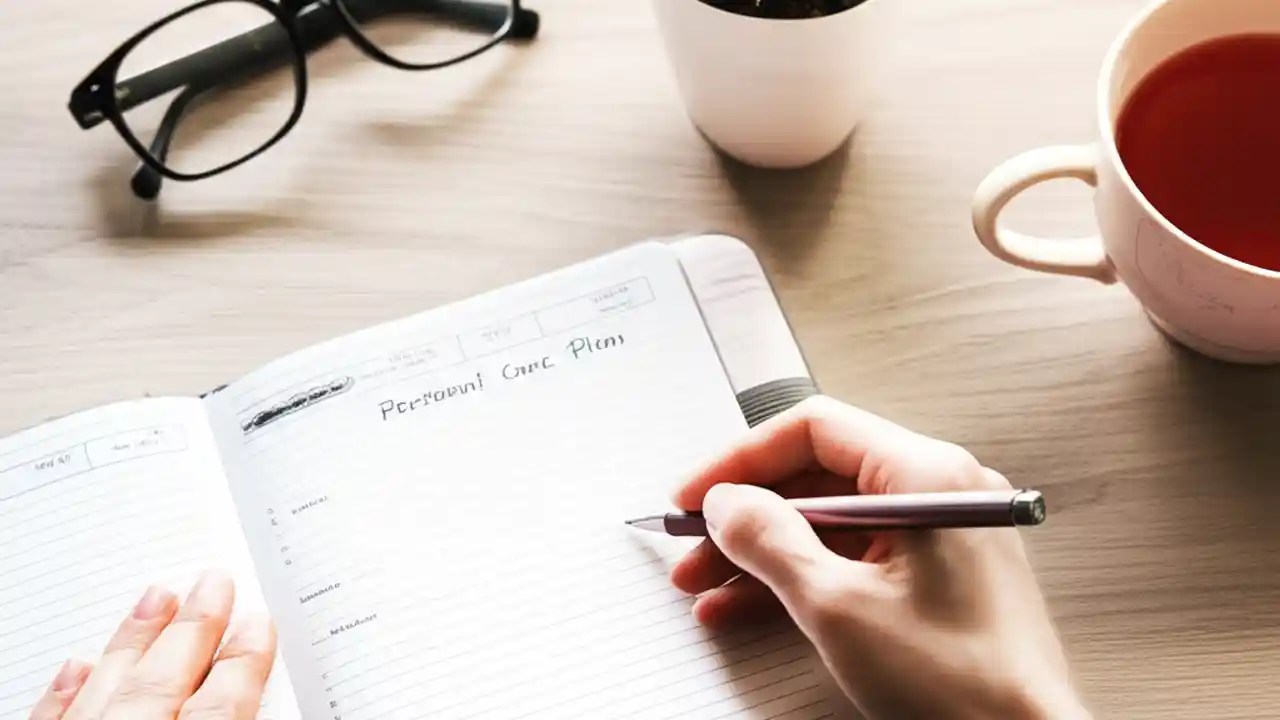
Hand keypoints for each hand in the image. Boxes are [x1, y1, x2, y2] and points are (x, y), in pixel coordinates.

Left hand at [29, 571, 276, 719]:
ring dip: (133, 642)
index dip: (243, 664)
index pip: (221, 709)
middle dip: (193, 629)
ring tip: (156, 596)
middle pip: (163, 684)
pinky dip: (63, 695)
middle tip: (214, 582)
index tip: (258, 624)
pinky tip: (78, 667)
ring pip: (107, 690)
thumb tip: (264, 702)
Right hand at [670, 396, 1090, 719]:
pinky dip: (798, 578)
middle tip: (692, 544)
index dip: (742, 460)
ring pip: (827, 522)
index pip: (814, 430)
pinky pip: (851, 558)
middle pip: (817, 476)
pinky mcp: (934, 577)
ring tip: (704, 586)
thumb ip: (771, 542)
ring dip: (762, 552)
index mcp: (926, 476)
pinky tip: (744, 606)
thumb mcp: (839, 607)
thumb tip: (728, 503)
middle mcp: (938, 492)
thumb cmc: (961, 683)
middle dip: (746, 515)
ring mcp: (939, 535)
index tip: (696, 495)